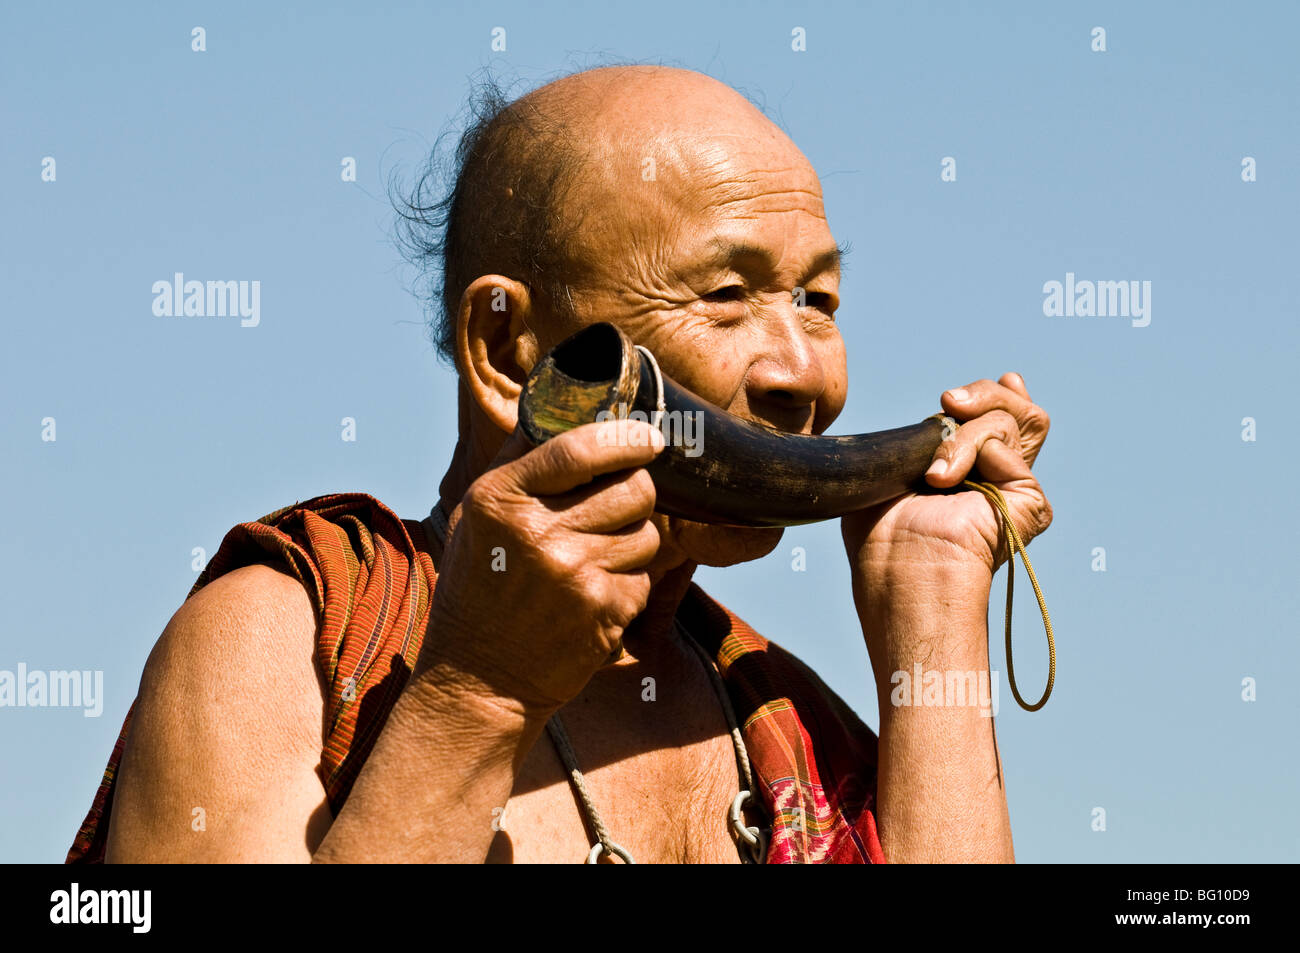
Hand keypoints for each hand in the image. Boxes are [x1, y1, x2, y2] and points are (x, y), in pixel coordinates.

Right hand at [418, 418, 664, 718]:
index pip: (578, 449)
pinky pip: (644, 578)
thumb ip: (517, 463)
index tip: (648, 438)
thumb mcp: (475, 517)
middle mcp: (538, 534)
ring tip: (593, 559)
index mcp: (502, 499)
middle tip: (617, 507)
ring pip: (647, 534)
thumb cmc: (479, 588)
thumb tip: (558, 405)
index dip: (625, 439)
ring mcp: (574, 575)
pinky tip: (592, 596)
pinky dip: (627, 585)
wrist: (479, 679)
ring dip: (632, 543)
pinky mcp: (603, 612)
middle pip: (632, 488)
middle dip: (636, 493)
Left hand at [842, 373, 1052, 586]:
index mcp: (968, 473)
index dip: (1001, 396)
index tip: (995, 383)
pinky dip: (965, 449)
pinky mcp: (1028, 498)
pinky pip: (1000, 441)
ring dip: (958, 435)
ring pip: (1005, 420)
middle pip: (1016, 411)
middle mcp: (997, 478)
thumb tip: (947, 403)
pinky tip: (942, 482)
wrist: (899, 568)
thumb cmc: (881, 534)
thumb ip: (923, 436)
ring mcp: (1014, 487)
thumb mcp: (892, 469)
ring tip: (932, 473)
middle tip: (948, 400)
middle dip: (984, 394)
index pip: (1000, 422)